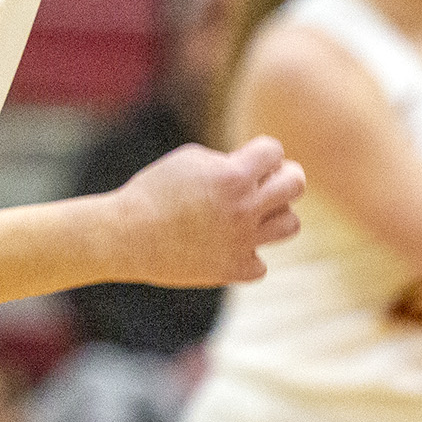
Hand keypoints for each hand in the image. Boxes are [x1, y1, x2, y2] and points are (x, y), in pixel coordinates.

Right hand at [109, 136, 303, 286]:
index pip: (276, 151)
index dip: (262, 153)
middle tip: (264, 184)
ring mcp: (242, 242)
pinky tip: (225, 246)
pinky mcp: (233, 270)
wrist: (125, 236)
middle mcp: (245, 208)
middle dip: (283, 177)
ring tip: (249, 215)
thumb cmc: (154, 191)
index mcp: (233, 175)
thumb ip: (230, 161)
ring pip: (290, 225)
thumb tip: (258, 170)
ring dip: (273, 215)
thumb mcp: (190, 159)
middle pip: (296, 184)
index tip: (244, 161)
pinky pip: (261, 262)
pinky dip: (247, 254)